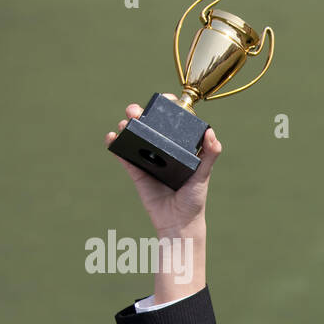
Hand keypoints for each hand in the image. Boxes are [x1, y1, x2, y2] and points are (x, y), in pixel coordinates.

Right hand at [104, 96, 220, 236]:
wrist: (178, 222)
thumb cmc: (194, 199)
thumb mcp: (203, 175)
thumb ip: (209, 155)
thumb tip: (211, 132)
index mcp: (179, 148)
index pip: (172, 123)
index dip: (167, 109)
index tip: (164, 100)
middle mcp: (162, 150)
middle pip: (149, 125)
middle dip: (140, 113)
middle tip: (136, 110)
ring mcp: (147, 159)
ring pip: (135, 136)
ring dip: (127, 125)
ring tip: (126, 123)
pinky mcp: (136, 171)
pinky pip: (123, 155)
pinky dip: (115, 144)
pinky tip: (113, 137)